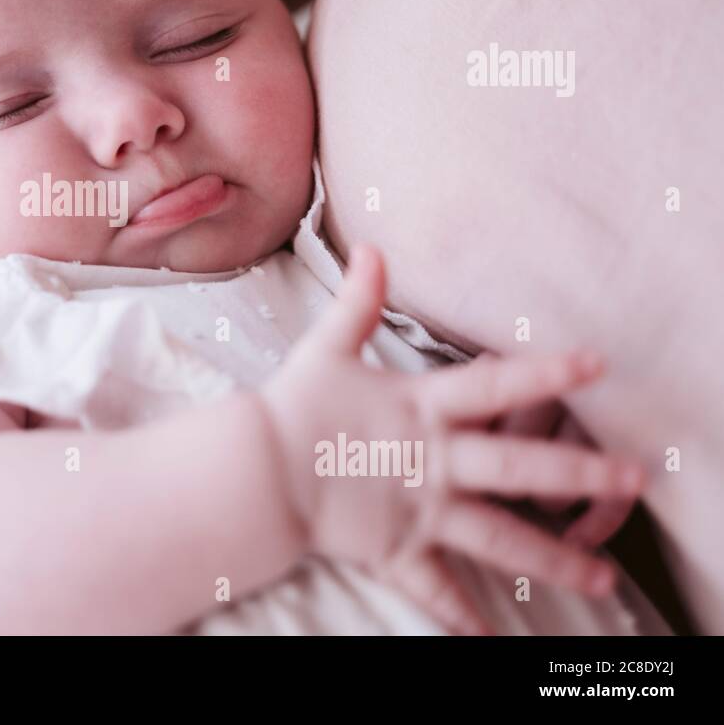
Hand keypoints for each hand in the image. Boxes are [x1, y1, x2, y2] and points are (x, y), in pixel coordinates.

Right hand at [257, 245, 644, 634]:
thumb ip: (358, 302)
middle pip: (517, 468)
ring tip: (603, 578)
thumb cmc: (294, 407)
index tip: (596, 364)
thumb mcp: (328, 349)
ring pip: (497, 538)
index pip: (493, 386)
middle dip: (578, 473)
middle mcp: (433, 461)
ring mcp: (419, 510)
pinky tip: (496, 641)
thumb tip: (372, 249)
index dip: (544, 372)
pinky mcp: (397, 549)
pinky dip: (464, 618)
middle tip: (633, 478)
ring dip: (552, 559)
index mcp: (421, 408)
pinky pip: (436, 590)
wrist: (256, 471)